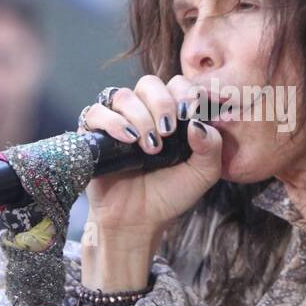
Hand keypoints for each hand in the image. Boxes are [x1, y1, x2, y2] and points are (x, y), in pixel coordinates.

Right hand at [79, 75, 221, 284]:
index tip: (191, 112)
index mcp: (170, 114)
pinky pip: (96, 112)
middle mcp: (143, 112)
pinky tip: (129, 140)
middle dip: (162, 102)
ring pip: (123, 95)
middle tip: (169, 130)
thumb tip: (198, 122)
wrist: (138, 221)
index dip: (185, 92)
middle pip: (149, 83)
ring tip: (150, 146)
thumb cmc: (170, 195)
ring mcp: (117, 120)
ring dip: (140, 116)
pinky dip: (113, 122)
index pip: (177, 84)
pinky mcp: (93, 133)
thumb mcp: (202, 174)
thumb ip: (211, 147)